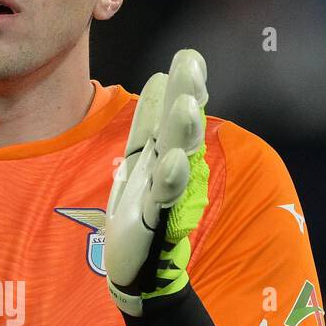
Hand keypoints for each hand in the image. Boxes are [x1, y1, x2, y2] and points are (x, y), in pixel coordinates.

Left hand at [104, 49, 208, 315]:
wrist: (134, 267)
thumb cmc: (138, 210)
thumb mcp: (139, 159)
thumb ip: (149, 121)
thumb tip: (160, 75)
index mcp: (160, 148)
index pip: (170, 110)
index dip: (182, 85)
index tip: (189, 58)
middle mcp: (168, 165)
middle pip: (178, 125)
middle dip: (186, 93)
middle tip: (191, 63)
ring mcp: (164, 191)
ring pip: (178, 155)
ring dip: (182, 131)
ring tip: (187, 106)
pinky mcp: (156, 219)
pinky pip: (165, 197)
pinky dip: (170, 179)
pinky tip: (173, 160)